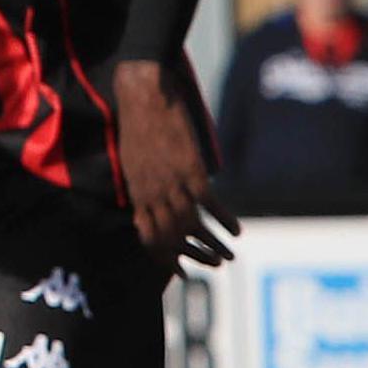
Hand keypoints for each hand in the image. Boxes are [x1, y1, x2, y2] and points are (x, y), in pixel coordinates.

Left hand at [110, 58, 235, 269]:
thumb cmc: (137, 124)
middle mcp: (153, 194)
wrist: (144, 95)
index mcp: (136, 193)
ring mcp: (172, 183)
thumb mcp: (131, 162)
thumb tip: (151, 204)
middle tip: (213, 266)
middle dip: (194, 257)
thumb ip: (142, 187)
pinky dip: (224, 220)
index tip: (181, 272)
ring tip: (229, 256)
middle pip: (173, 238)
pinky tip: (236, 230)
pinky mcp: (191, 169)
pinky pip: (209, 204)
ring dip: (213, 246)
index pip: (149, 238)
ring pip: (192, 226)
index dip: (165, 259)